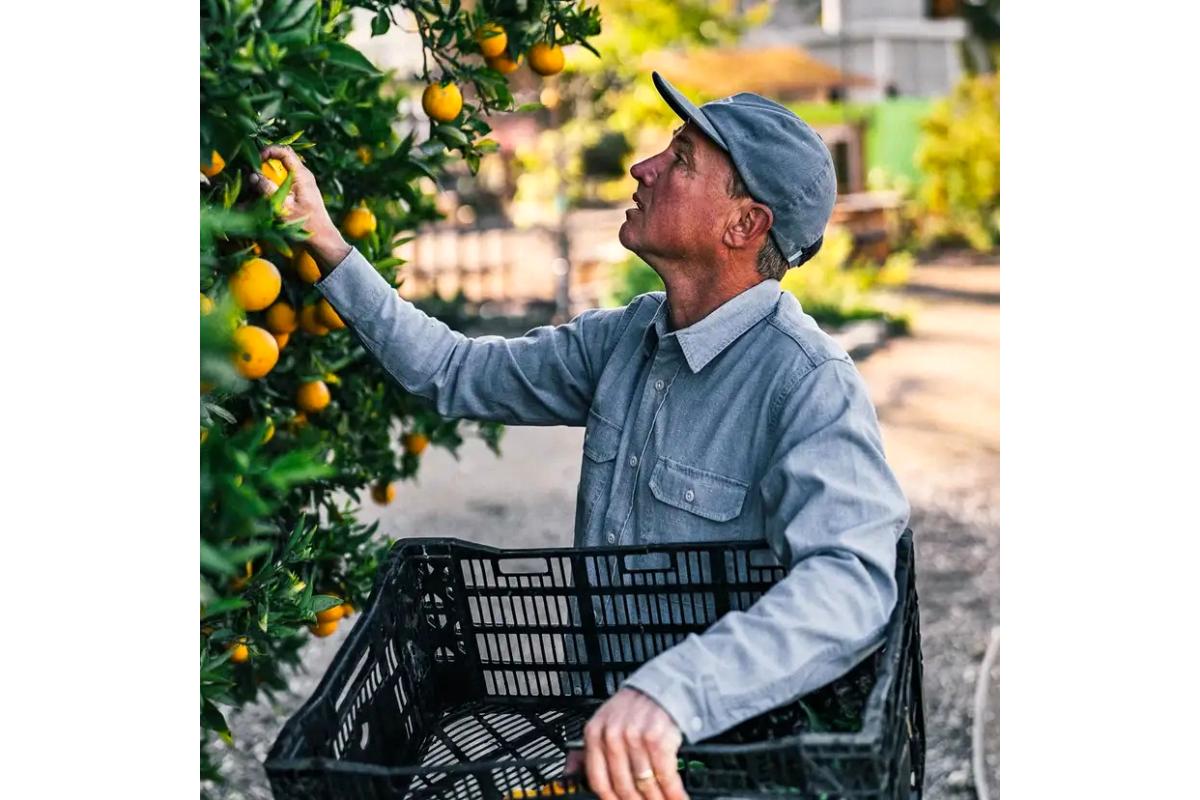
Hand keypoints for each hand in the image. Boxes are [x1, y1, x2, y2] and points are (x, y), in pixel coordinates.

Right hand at [247, 145, 349, 269]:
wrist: (323, 238)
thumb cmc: (305, 224)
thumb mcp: (283, 208)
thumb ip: (267, 190)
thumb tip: (253, 175)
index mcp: (302, 175)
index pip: (284, 151)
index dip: (269, 150)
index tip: (256, 160)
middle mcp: (304, 175)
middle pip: (283, 157)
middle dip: (267, 160)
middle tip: (254, 170)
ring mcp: (304, 181)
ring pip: (284, 167)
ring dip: (269, 171)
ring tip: (257, 183)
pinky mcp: (302, 189)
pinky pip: (286, 177)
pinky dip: (274, 181)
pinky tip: (266, 193)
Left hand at [567, 688, 687, 799]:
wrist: (659, 688)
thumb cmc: (631, 709)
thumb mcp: (602, 724)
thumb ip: (586, 751)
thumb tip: (569, 775)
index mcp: (594, 734)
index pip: (598, 780)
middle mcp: (613, 736)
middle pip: (623, 785)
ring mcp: (635, 737)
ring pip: (644, 783)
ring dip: (656, 799)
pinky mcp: (657, 739)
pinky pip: (665, 775)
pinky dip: (673, 792)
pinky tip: (678, 798)